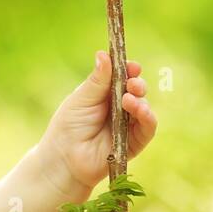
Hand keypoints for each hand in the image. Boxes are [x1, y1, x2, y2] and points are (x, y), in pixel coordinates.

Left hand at [39, 51, 156, 192]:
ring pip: (144, 107)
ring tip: (129, 99)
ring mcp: (128, 124)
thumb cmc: (68, 127)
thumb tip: (103, 53)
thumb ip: (97, 80)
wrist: (64, 158)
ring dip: (140, 99)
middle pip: (136, 90)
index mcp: (105, 93)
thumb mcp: (81, 99)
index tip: (131, 65)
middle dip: (137, 83)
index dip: (129, 69)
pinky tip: (139, 109)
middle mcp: (119, 107)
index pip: (123, 76)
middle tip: (131, 83)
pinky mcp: (135, 142)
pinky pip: (148, 127)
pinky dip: (147, 117)